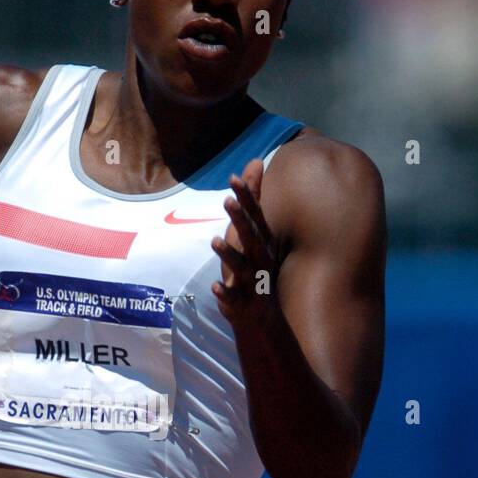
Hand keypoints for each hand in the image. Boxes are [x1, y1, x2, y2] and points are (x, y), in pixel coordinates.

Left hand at [211, 157, 280, 330]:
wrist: (262, 315)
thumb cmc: (255, 265)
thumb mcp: (253, 231)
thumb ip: (252, 199)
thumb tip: (256, 162)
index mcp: (262, 241)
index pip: (255, 215)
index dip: (246, 197)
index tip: (234, 178)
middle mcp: (261, 259)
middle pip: (251, 237)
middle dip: (241, 219)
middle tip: (227, 200)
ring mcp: (252, 282)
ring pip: (242, 267)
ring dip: (229, 255)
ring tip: (214, 241)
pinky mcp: (242, 303)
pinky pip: (233, 298)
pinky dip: (225, 293)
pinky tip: (215, 287)